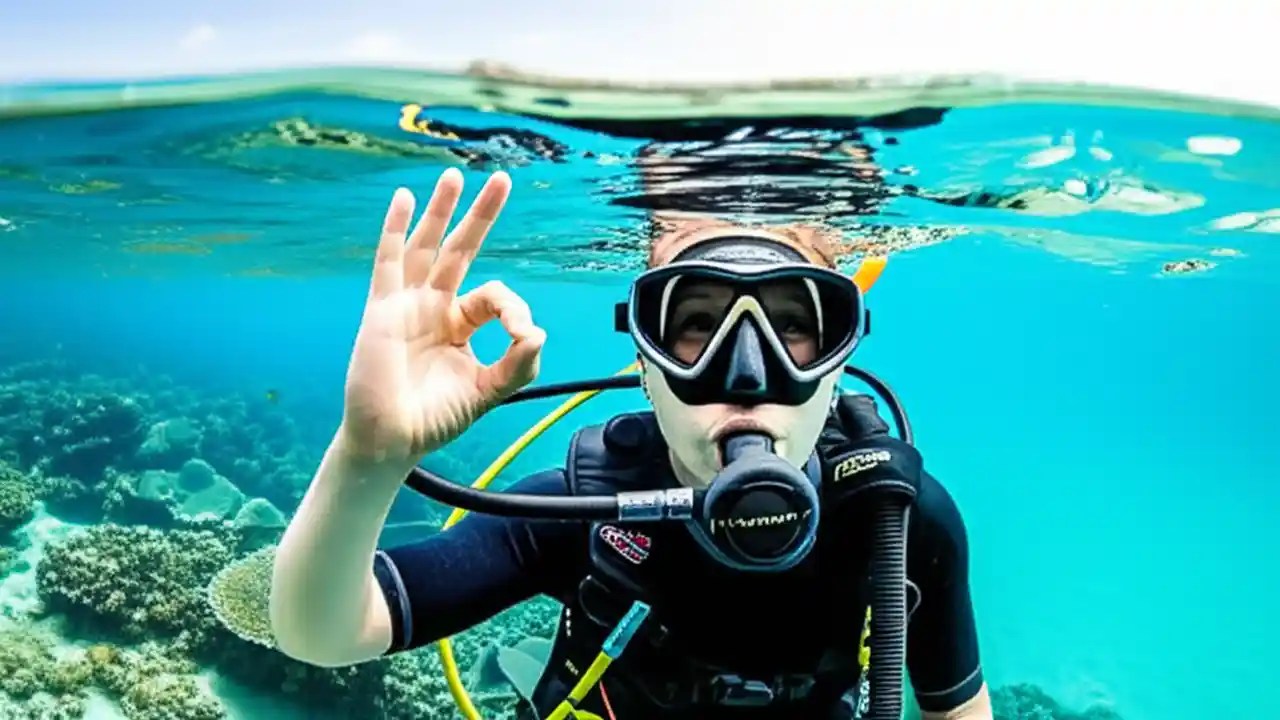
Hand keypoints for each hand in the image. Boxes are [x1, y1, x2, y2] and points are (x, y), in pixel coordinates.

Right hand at [337, 168, 545, 466]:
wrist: (391, 440)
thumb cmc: (434, 419)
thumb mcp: (487, 391)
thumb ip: (517, 365)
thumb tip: (538, 332)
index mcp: (459, 325)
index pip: (493, 296)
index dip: (514, 308)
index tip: (522, 335)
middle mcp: (434, 308)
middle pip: (461, 250)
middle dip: (481, 216)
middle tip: (501, 180)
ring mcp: (407, 305)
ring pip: (427, 246)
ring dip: (441, 211)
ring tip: (455, 176)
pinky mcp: (383, 310)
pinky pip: (389, 261)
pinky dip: (395, 229)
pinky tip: (404, 198)